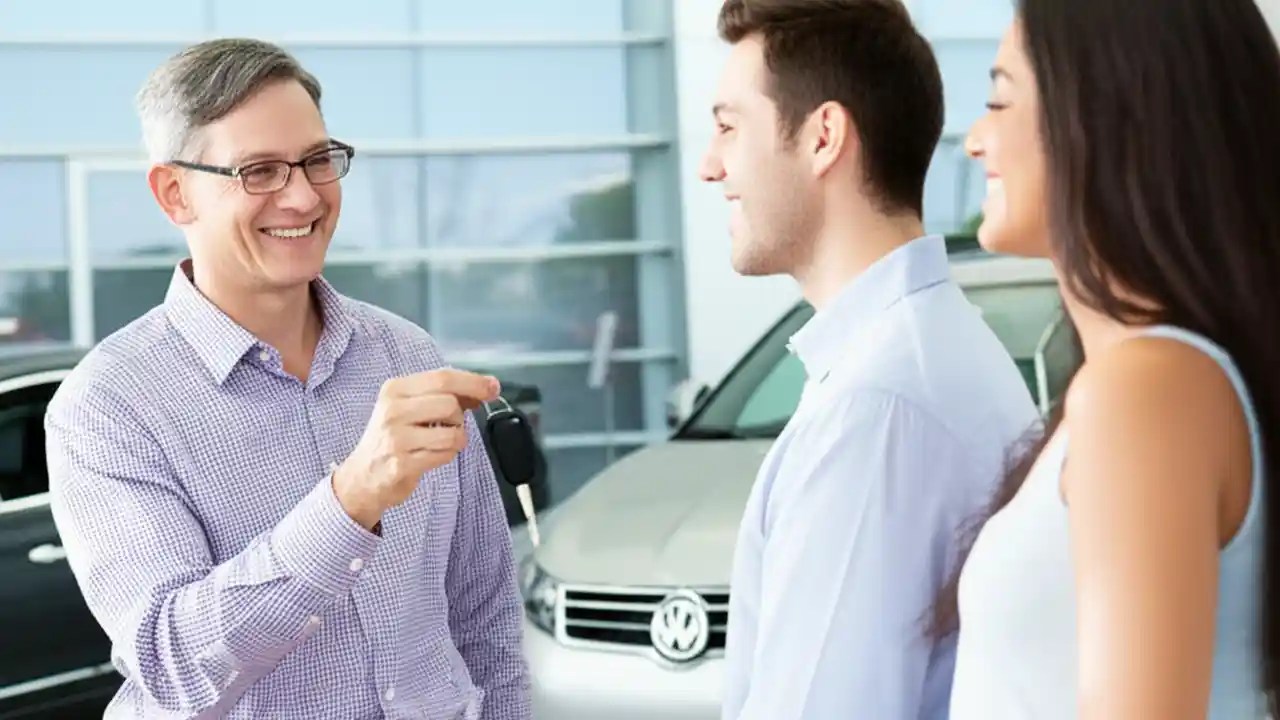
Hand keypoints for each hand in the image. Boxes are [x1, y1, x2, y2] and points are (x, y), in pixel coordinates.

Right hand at [332, 369, 500, 528]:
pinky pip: (445, 454)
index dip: (473, 382)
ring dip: (456, 439)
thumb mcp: (409, 408)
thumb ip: (443, 394)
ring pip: (452, 432)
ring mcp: (396, 438)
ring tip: (439, 442)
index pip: (442, 377)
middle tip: (449, 425)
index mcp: (395, 389)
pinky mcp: (402, 464)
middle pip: (450, 403)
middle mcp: (392, 410)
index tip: (492, 387)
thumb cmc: (392, 438)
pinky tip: (432, 456)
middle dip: (460, 416)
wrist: (362, 478)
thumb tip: (485, 387)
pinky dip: (448, 455)